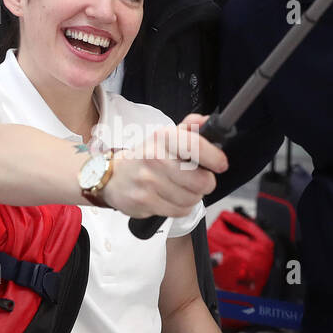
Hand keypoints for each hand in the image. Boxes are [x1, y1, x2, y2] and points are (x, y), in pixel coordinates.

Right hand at [100, 121, 227, 218]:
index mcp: (162, 138)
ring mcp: (149, 181)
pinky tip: (171, 198)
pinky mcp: (145, 202)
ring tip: (181, 189)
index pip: (197, 146)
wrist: (113, 177)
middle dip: (205, 183)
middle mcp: (155, 157)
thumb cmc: (144, 158)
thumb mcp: (164, 137)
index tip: (220, 164)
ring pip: (192, 199)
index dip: (215, 158)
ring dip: (193, 196)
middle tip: (199, 179)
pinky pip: (180, 211)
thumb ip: (188, 128)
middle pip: (201, 181)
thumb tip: (208, 121)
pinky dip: (181, 207)